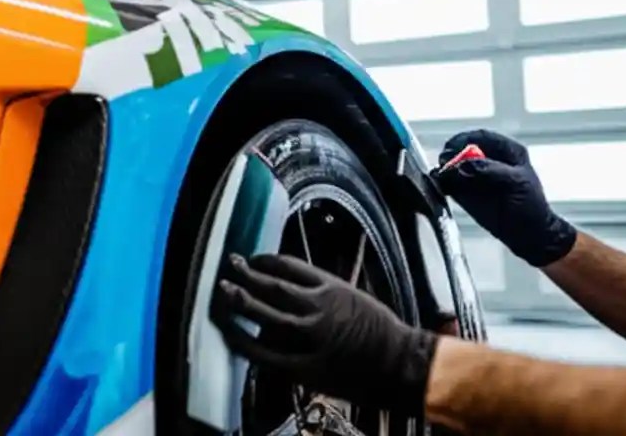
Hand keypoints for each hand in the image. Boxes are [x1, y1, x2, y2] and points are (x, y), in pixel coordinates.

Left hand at [213, 253, 437, 411]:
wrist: (401, 364)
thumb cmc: (382, 331)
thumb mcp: (355, 297)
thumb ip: (324, 291)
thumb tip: (293, 285)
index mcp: (332, 288)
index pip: (290, 266)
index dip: (267, 261)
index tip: (253, 259)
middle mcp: (319, 308)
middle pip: (274, 287)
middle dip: (247, 275)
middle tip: (229, 265)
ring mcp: (311, 336)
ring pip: (268, 314)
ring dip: (242, 302)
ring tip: (224, 292)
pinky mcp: (306, 365)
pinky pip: (267, 353)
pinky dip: (246, 342)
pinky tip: (231, 333)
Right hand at [435, 129, 576, 266]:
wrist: (529, 235)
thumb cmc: (531, 206)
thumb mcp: (516, 183)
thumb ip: (490, 171)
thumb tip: (463, 166)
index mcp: (505, 151)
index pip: (480, 136)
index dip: (465, 139)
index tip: (453, 148)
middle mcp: (488, 160)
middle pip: (462, 149)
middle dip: (452, 155)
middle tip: (445, 163)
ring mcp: (475, 176)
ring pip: (453, 166)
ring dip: (445, 170)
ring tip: (444, 177)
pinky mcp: (465, 192)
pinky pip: (449, 183)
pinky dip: (443, 183)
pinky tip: (443, 186)